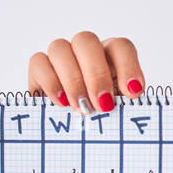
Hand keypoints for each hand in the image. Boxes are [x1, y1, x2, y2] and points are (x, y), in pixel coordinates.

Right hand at [27, 31, 145, 114]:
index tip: (133, 93)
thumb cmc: (100, 117)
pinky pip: (38, 61)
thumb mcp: (117, 113)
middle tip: (103, 105)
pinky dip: (50, 82)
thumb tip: (130, 110)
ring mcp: (60, 56)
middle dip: (96, 74)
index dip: (128, 66)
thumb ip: (125, 108)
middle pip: (86, 41)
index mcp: (110, 56)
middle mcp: (85, 51)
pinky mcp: (39, 68)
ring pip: (59, 48)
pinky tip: (62, 103)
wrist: (72, 131)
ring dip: (72, 80)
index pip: (120, 46)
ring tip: (82, 109)